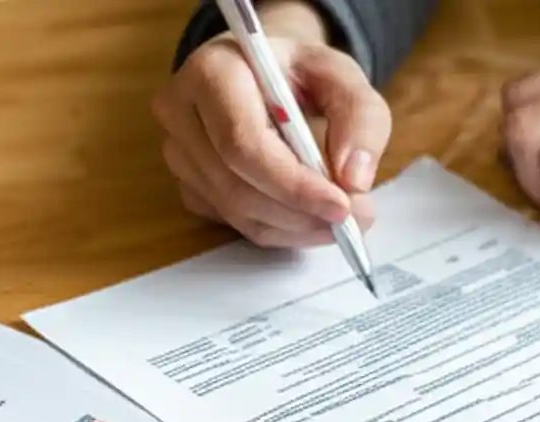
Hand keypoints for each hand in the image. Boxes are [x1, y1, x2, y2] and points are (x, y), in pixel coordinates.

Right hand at [151, 0, 388, 247]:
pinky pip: (234, 222)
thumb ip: (360, 117)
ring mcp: (178, 154)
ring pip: (236, 211)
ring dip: (294, 227)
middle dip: (299, 212)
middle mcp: (181, 113)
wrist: (262, 75)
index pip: (242, 143)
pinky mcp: (188, 185)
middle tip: (353, 222)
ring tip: (340, 222)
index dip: (292, 183)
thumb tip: (354, 180)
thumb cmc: (298, 73)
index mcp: (211, 73)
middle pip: (236, 186)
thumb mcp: (341, 76)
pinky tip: (309, 217)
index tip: (340, 206)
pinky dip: (280, 230)